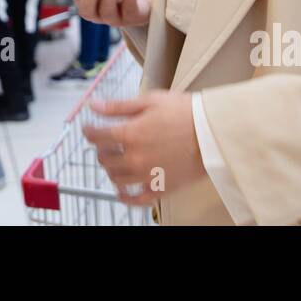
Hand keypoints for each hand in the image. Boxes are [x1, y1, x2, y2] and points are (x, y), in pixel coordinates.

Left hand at [82, 90, 204, 204]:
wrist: (212, 133)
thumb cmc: (185, 113)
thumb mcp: (149, 101)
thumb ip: (118, 106)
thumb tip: (93, 106)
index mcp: (129, 133)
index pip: (96, 136)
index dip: (88, 131)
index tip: (88, 129)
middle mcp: (134, 157)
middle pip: (104, 158)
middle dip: (100, 149)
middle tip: (104, 144)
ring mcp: (146, 175)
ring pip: (115, 178)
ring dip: (110, 169)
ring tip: (114, 162)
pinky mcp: (160, 188)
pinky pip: (136, 199)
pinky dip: (125, 197)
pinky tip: (121, 192)